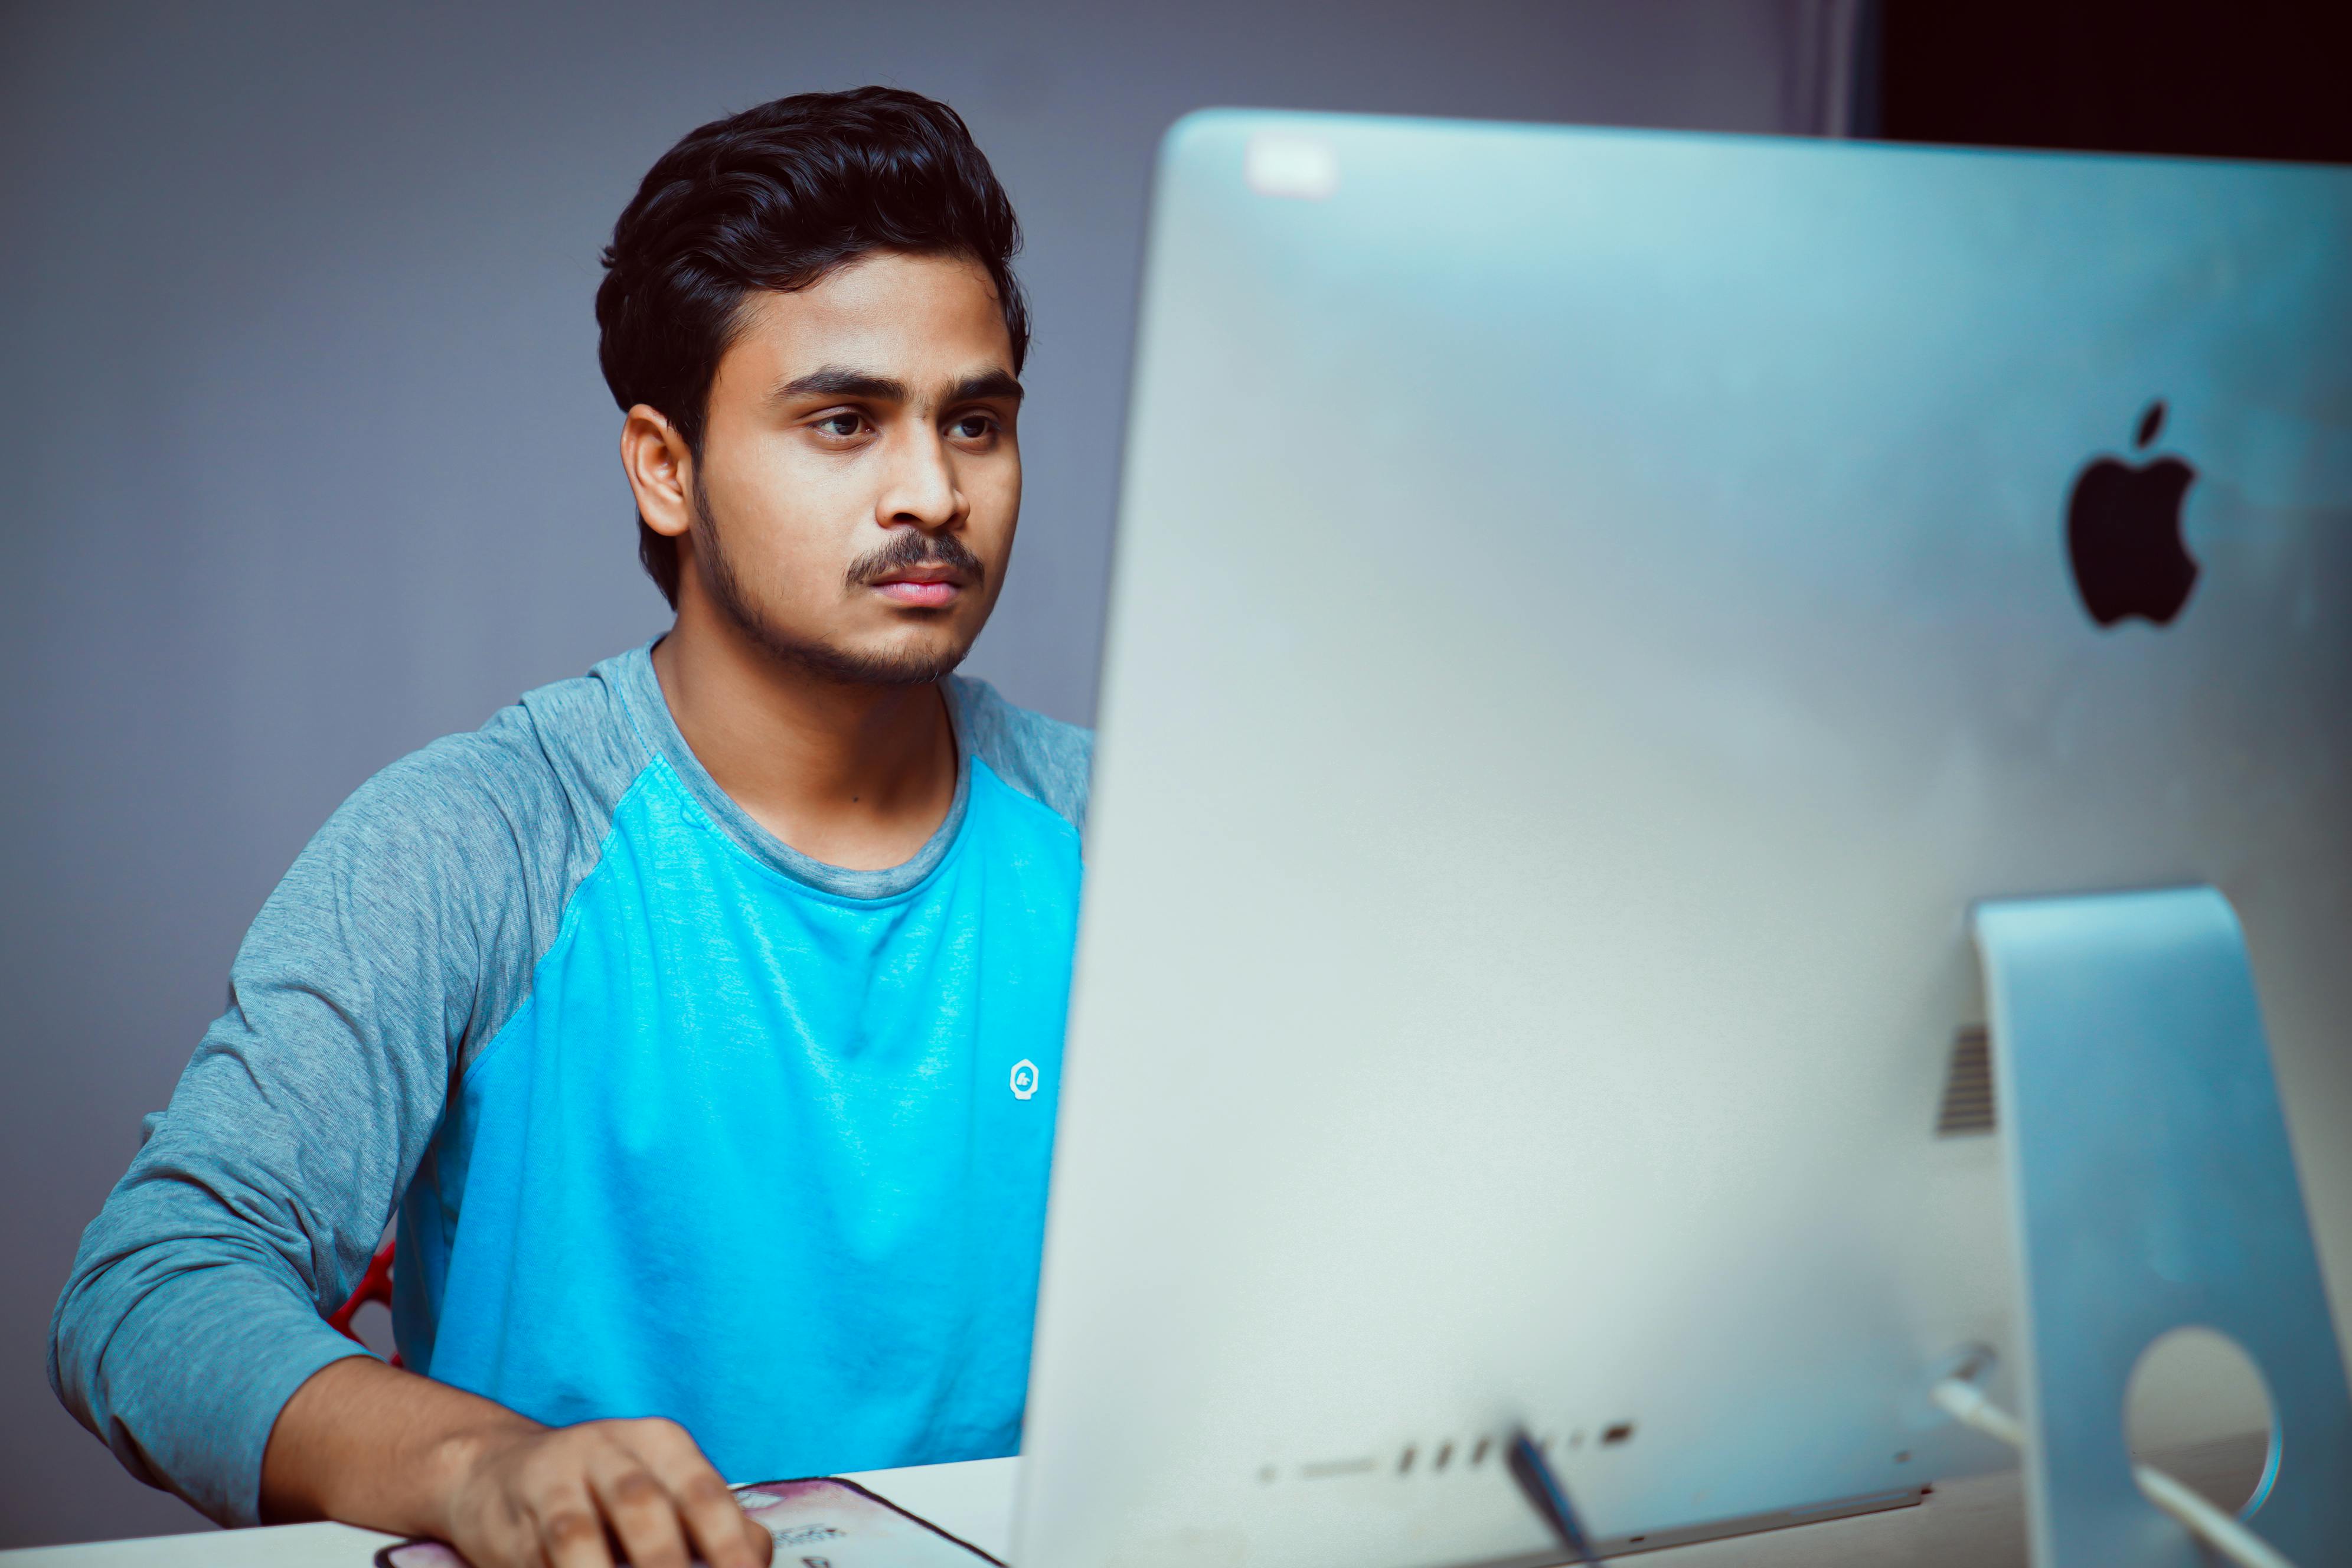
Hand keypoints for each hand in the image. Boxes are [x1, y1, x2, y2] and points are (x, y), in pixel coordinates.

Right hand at [442, 1417, 773, 1567]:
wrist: (497, 1472)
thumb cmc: (608, 1493)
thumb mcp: (666, 1491)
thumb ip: (713, 1526)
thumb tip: (757, 1562)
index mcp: (661, 1443)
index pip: (704, 1493)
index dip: (729, 1544)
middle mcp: (608, 1449)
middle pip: (642, 1507)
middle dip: (665, 1563)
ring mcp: (553, 1478)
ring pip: (575, 1533)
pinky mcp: (509, 1517)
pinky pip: (536, 1557)